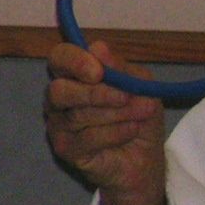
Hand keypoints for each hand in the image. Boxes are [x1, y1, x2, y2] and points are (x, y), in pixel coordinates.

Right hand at [43, 39, 166, 204]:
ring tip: (141, 114)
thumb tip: (98, 49)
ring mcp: (59, 125)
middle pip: (58, 90)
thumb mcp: (140, 85)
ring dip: (116, 114)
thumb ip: (120, 68)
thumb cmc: (139, 115)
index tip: (99, 72)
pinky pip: (86, 138)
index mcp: (75, 74)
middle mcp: (60, 98)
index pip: (60, 58)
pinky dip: (115, 133)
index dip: (75, 61)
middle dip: (95, 94)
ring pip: (77, 116)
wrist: (146, 155)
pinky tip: (131, 130)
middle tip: (125, 97)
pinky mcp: (66, 149)